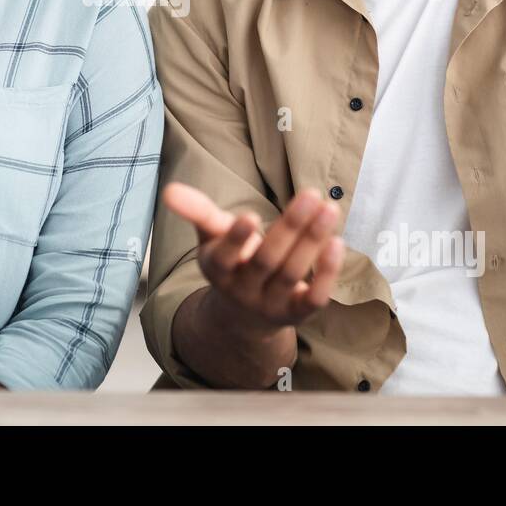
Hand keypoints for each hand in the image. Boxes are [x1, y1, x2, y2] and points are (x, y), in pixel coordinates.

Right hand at [162, 182, 344, 330]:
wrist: (244, 316)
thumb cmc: (231, 262)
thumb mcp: (211, 238)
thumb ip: (197, 211)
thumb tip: (169, 189)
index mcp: (218, 269)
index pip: (225, 256)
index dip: (236, 238)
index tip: (248, 214)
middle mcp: (243, 289)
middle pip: (267, 260)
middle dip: (290, 228)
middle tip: (311, 195)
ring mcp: (271, 304)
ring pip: (292, 274)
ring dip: (312, 241)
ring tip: (329, 208)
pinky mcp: (297, 312)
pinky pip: (314, 297)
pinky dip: (326, 273)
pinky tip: (337, 243)